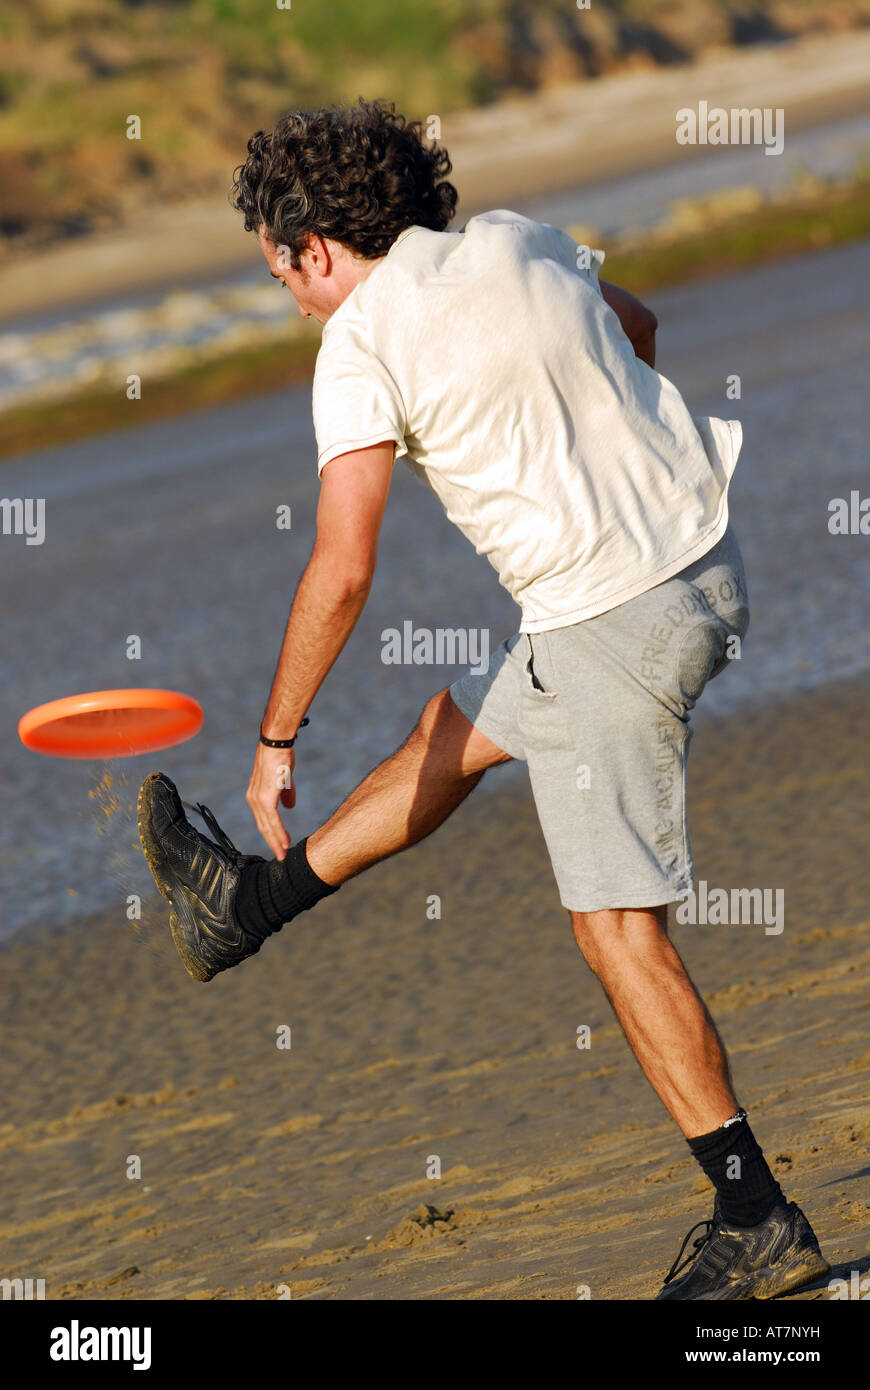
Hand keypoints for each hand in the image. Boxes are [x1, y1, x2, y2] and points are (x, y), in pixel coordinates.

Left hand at [246, 742, 295, 858]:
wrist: (276, 744)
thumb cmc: (280, 757)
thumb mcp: (284, 779)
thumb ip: (286, 794)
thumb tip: (289, 807)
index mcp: (256, 795)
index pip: (263, 819)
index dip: (271, 833)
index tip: (280, 844)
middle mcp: (253, 799)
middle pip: (263, 826)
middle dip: (272, 842)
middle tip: (281, 855)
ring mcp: (258, 799)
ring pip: (267, 827)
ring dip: (276, 841)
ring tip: (283, 853)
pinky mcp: (265, 798)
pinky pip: (273, 820)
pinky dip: (278, 833)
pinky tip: (284, 842)